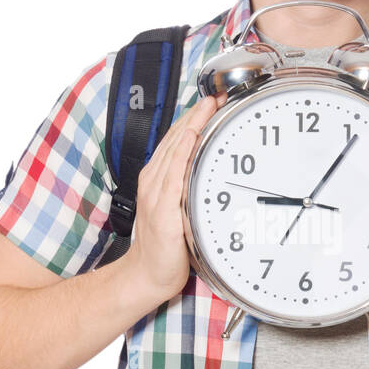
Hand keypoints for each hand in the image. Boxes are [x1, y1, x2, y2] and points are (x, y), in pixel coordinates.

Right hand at [125, 92, 226, 299]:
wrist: (149, 274)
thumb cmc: (168, 245)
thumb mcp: (181, 208)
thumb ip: (192, 186)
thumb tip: (215, 170)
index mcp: (159, 178)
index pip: (178, 138)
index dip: (195, 116)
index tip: (215, 98)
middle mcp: (155, 180)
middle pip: (177, 138)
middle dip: (197, 114)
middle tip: (219, 94)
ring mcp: (157, 194)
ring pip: (175, 150)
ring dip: (193, 126)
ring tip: (210, 106)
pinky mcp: (163, 212)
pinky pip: (174, 176)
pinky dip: (183, 155)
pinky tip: (192, 139)